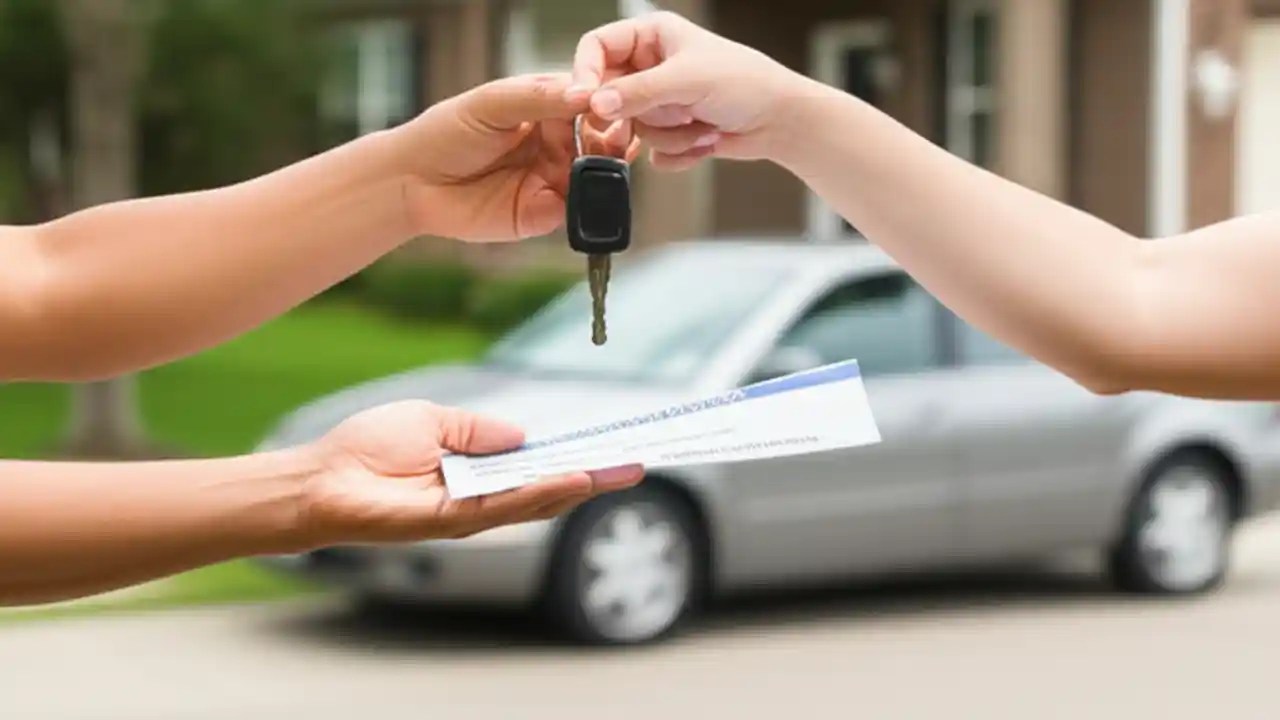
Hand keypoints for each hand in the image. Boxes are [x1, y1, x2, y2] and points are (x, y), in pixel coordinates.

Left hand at [299, 401, 643, 544]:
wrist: (322, 478)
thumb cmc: (368, 448)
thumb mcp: (436, 420)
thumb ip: (481, 429)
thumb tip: (525, 435)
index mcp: (478, 470)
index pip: (538, 464)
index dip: (576, 456)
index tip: (613, 447)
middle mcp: (481, 495)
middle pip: (549, 487)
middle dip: (594, 476)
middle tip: (638, 463)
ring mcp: (471, 512)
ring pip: (537, 501)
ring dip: (580, 486)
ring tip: (619, 472)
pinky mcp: (454, 523)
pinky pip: (506, 507)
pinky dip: (542, 493)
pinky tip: (572, 481)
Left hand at [398, 73, 637, 241]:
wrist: (412, 183)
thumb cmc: (446, 133)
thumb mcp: (492, 104)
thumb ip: (539, 98)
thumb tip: (585, 94)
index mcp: (546, 110)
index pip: (588, 104)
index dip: (603, 106)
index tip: (613, 105)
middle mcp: (555, 144)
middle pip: (600, 141)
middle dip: (611, 140)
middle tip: (616, 139)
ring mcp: (552, 180)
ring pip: (595, 177)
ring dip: (605, 172)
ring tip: (605, 165)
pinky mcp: (544, 215)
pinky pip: (576, 212)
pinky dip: (586, 205)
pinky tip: (588, 195)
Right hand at [567, 12, 808, 169]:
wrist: (780, 122)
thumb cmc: (747, 84)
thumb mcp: (688, 79)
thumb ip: (639, 91)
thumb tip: (596, 103)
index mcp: (652, 36)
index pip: (597, 47)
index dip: (585, 72)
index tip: (584, 100)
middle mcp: (650, 67)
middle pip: (610, 95)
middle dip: (644, 112)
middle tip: (671, 112)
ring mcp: (659, 102)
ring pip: (633, 128)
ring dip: (670, 133)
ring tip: (701, 123)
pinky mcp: (669, 133)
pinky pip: (651, 151)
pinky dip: (679, 151)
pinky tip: (705, 139)